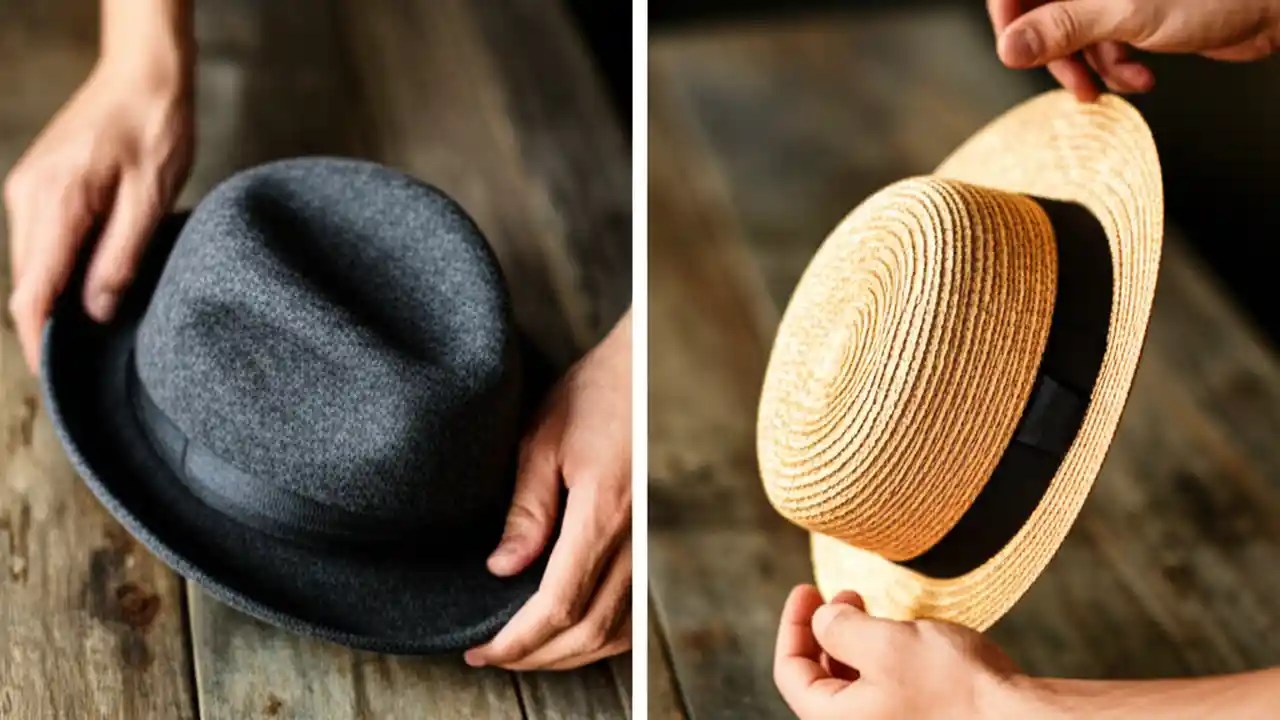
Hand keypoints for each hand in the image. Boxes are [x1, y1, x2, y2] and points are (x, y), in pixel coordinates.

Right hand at [4, 35, 193, 372]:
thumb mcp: (151, 199)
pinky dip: (59, 268)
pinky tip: (91, 282)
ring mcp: (27, 189)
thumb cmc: (156, 128)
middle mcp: (28, 198)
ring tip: (93, 330)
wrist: (144, 74)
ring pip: (32, 265)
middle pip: (27, 284)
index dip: (40, 341)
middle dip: (49, 325)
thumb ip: (120, 258)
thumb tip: (97, 312)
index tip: (54, 380)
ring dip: (56, 297)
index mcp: (56, 204)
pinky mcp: (37, 185)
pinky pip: (40, 241)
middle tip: (84, 365)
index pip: (32, 292)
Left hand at [465, 311, 632, 670]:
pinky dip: (603, 635)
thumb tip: (503, 569)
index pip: (560, 603)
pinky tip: (573, 633)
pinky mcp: (656, 540)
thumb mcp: (543, 439)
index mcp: (604, 512)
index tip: (483, 650)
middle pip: (589, 628)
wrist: (651, 368)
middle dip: (537, 656)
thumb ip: (527, 509)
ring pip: (618, 628)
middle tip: (492, 656)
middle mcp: (636, 536)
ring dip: (570, 653)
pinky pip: (636, 609)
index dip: (520, 639)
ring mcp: (652, 542)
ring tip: (526, 652)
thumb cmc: (597, 392)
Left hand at [774, 585, 1023, 718]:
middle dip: (826, 631)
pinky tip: (903, 639)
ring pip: (853, 684)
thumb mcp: (883, 644)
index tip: (807, 589)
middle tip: (846, 596)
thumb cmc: (952, 687)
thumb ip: (838, 629)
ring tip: (874, 613)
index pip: (790, 672)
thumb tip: (821, 621)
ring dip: (855, 645)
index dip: (793, 624)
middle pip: (820, 679)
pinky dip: (881, 662)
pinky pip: (883, 692)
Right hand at [988, 0, 1279, 100]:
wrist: (1273, 6)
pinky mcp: (1132, 11)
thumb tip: (1010, 48)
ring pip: (1071, 32)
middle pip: (1041, 11)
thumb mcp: (1127, 13)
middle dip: (1054, 53)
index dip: (1009, 18)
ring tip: (1108, 86)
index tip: (1014, 50)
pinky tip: (1140, 76)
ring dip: (1088, 67)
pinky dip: (1115, 66)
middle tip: (1071, 80)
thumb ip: (1064, 27)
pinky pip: (1102, 41)